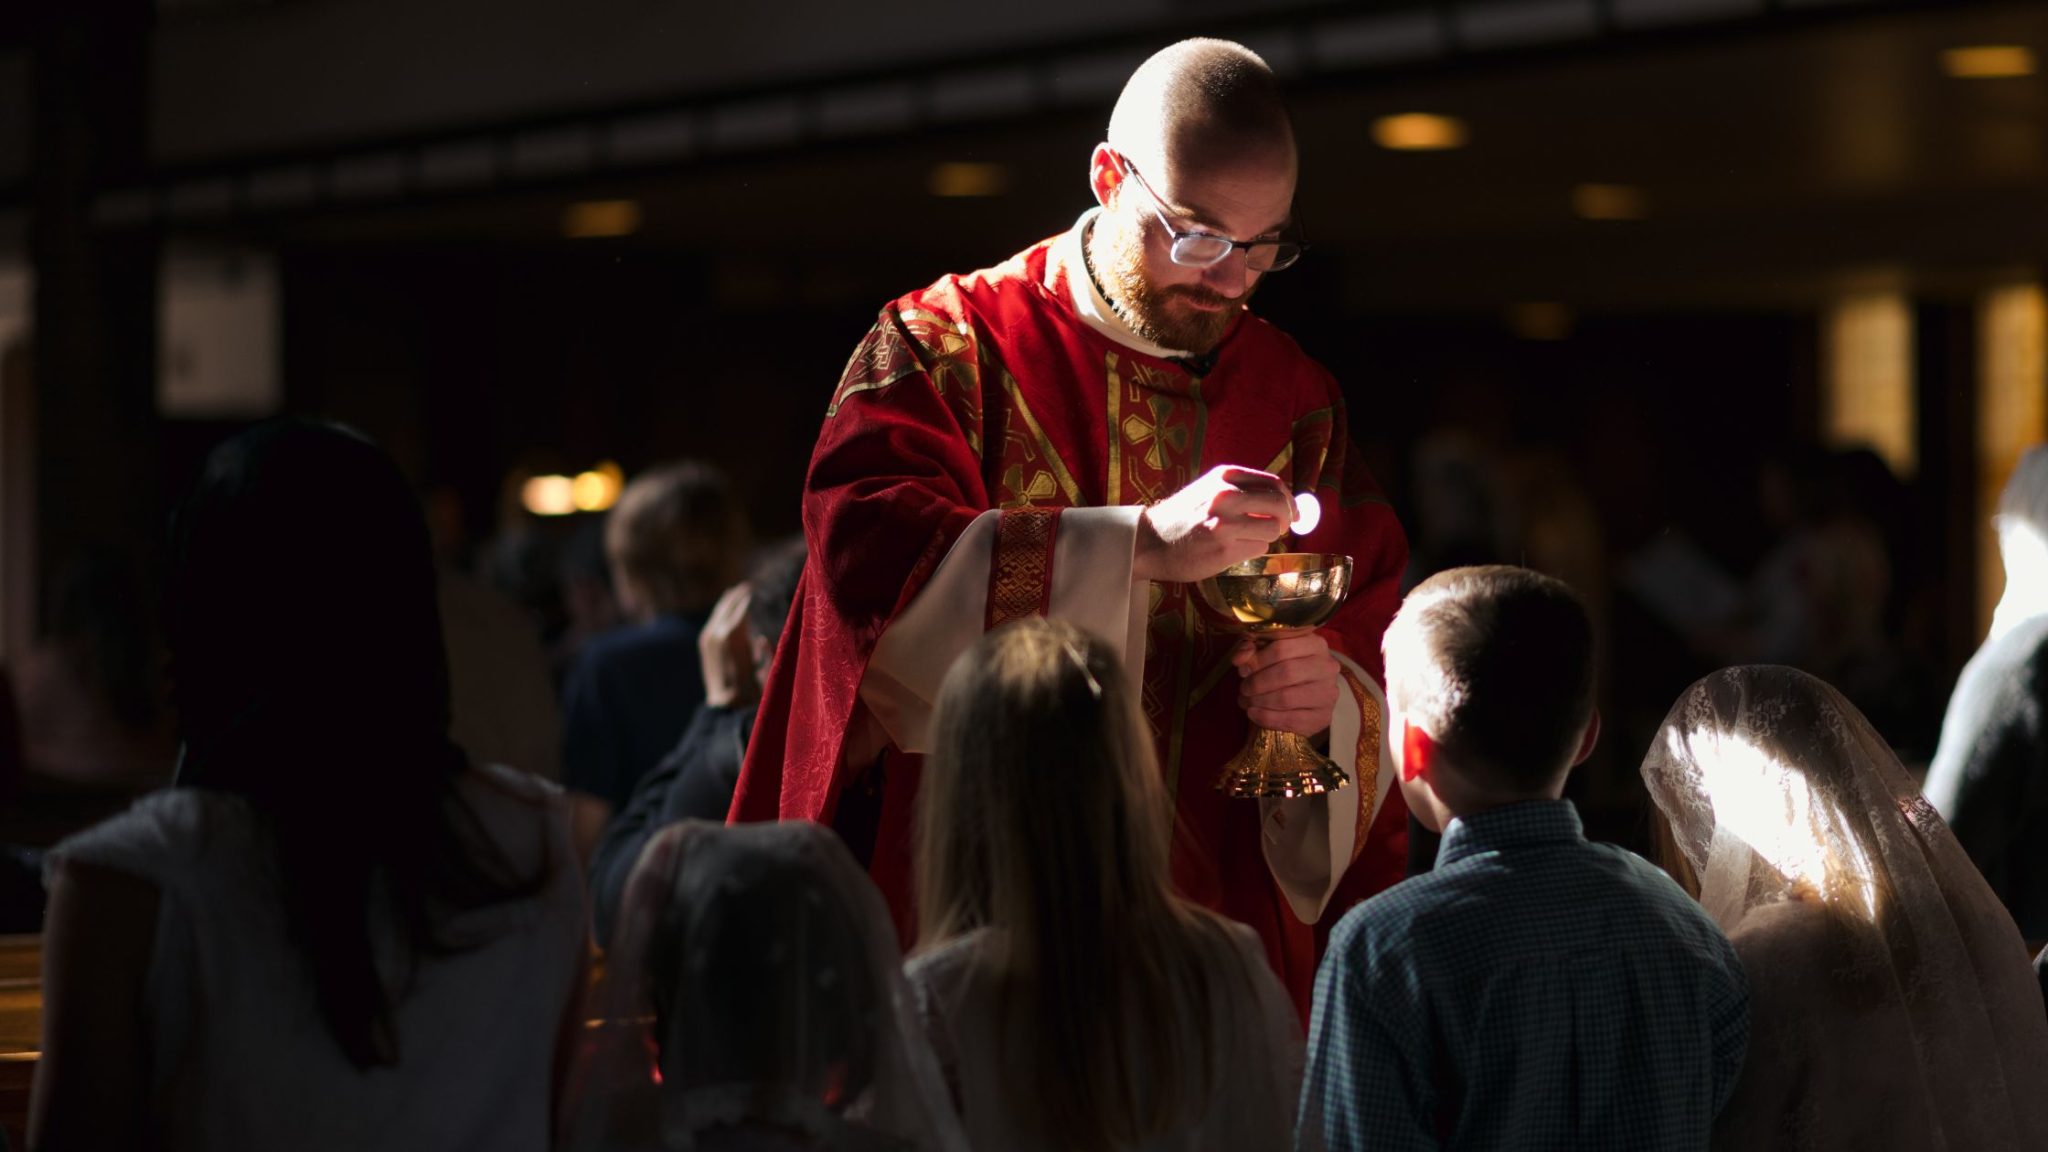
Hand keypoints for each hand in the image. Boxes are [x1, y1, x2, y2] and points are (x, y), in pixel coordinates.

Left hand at [698, 582, 757, 707]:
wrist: (725, 702)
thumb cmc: (751, 688)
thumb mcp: (765, 670)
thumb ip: (766, 653)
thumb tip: (761, 638)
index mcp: (733, 636)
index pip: (742, 607)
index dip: (748, 597)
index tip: (755, 589)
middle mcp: (718, 632)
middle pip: (728, 605)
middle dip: (738, 595)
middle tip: (747, 586)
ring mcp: (708, 636)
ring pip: (719, 611)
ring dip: (727, 601)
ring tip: (735, 592)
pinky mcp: (704, 642)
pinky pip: (713, 620)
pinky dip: (720, 612)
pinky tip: (725, 607)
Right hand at [1133, 465, 1291, 582]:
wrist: (1149, 540)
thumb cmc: (1183, 517)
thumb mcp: (1209, 489)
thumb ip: (1240, 490)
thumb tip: (1282, 500)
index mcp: (1225, 476)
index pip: (1274, 484)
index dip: (1289, 499)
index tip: (1293, 511)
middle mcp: (1226, 495)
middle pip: (1280, 505)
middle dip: (1288, 519)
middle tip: (1283, 527)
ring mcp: (1225, 522)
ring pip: (1273, 529)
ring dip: (1266, 536)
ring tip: (1245, 539)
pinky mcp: (1224, 548)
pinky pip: (1258, 548)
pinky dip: (1252, 549)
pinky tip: (1231, 549)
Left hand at [1231, 632, 1338, 736]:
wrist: (1306, 696)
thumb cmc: (1284, 668)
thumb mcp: (1267, 652)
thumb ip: (1251, 650)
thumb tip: (1240, 659)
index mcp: (1315, 644)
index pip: (1282, 648)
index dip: (1257, 660)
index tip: (1242, 669)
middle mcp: (1327, 666)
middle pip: (1286, 672)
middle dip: (1257, 682)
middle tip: (1244, 689)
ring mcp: (1328, 693)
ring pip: (1287, 697)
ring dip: (1260, 701)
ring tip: (1247, 701)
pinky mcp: (1323, 717)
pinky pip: (1291, 720)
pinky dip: (1266, 717)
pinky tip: (1254, 713)